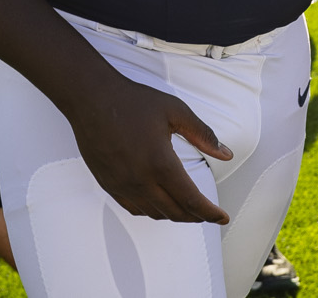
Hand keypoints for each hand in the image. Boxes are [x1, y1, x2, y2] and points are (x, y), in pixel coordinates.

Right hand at [67, 71, 233, 222]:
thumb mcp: (176, 111)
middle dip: (196, 216)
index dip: (209, 213)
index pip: (191, 200)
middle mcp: (140, 180)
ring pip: (154, 213)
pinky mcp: (108, 184)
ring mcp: (122, 185)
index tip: (222, 217)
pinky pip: (133, 208)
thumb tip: (226, 153)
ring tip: (188, 209)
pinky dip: (151, 211)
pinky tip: (159, 203)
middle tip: (208, 213)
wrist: (91, 98)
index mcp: (160, 163)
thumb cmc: (133, 101)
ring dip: (174, 215)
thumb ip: (203, 134)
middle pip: (174, 212)